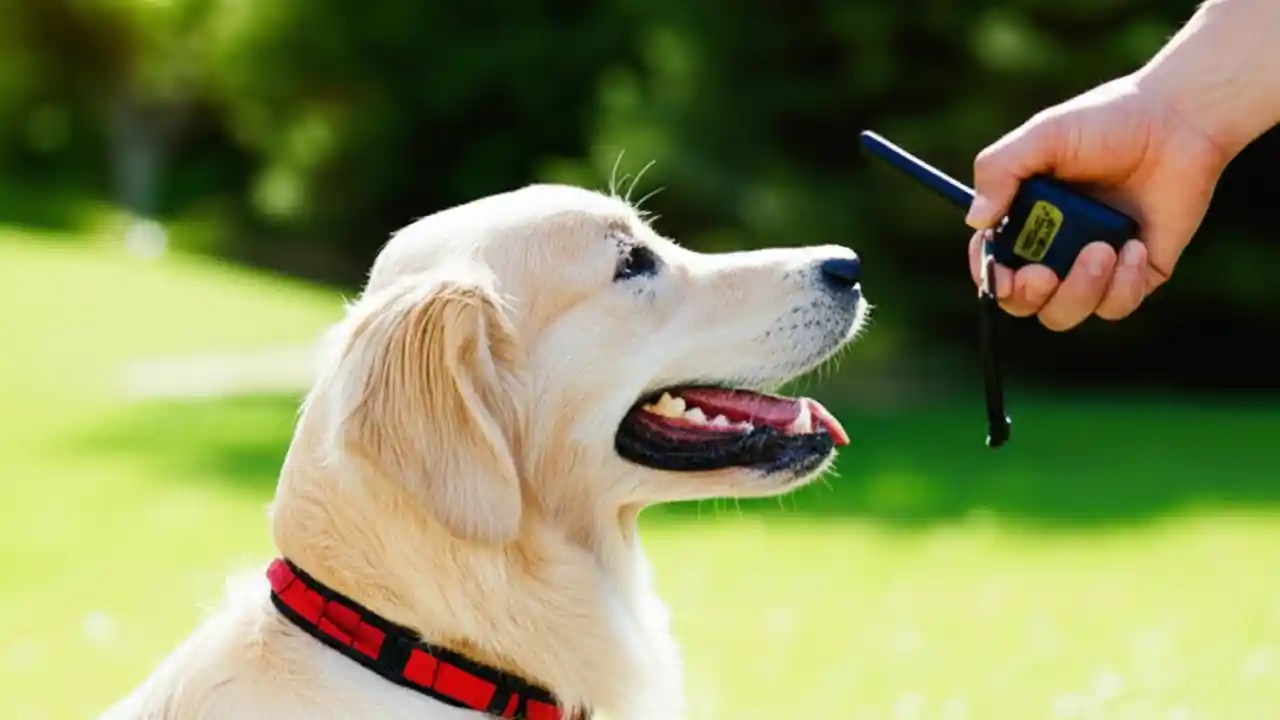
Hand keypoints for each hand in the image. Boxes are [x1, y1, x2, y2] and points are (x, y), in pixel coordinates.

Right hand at [965, 74, 1231, 329]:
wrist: (1180, 121)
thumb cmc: (1108, 121)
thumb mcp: (1043, 135)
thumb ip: (1000, 170)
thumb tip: (976, 221)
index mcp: (1024, 218)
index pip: (991, 265)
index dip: (988, 275)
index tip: (999, 270)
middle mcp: (1054, 248)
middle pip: (1021, 302)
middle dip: (1026, 295)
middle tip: (1043, 274)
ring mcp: (1093, 265)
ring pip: (1065, 312)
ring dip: (1079, 290)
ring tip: (1104, 249)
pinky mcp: (1135, 275)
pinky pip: (1115, 306)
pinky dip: (1122, 284)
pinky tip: (1136, 247)